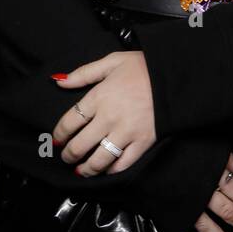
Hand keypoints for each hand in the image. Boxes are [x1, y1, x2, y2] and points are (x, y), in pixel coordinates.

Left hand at [50, 51, 155, 176]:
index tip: (57, 140)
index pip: (69, 122)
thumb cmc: (142, 67)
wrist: (175, 77)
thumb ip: (83, 73)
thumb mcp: (112, 61)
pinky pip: (122, 164)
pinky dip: (111, 170)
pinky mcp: (142, 143)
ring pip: (99, 159)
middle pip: (80, 145)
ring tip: (81, 170)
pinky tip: (105, 170)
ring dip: (86, 168)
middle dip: (68, 155)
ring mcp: (126, 133)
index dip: (59, 134)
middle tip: (66, 157)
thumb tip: (59, 82)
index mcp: (99, 97)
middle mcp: (109, 118)